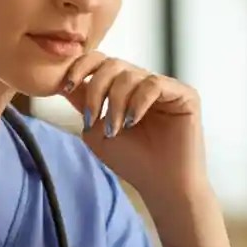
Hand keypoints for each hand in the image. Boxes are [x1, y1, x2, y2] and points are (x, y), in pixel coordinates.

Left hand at [58, 52, 207, 207]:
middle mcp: (144, 83)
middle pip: (111, 64)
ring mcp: (165, 87)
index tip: (66, 86)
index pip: (100, 62)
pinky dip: (137, 103)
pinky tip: (132, 122)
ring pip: (130, 75)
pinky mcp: (184, 94)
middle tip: (92, 120)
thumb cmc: (131, 161)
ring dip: (115, 103)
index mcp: (124, 88)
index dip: (80, 67)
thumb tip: (61, 78)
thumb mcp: (95, 130)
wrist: (160, 185)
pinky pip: (153, 84)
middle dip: (96, 90)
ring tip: (115, 130)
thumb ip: (82, 103)